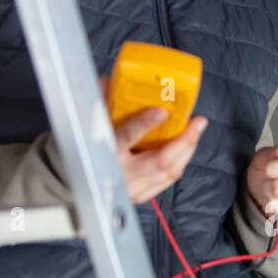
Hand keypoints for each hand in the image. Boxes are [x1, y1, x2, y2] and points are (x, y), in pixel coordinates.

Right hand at [99, 73, 206, 204]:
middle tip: (198, 123)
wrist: (80, 181)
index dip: (145, 123)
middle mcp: (121, 173)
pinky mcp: (141, 195)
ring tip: (195, 131)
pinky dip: (180, 161)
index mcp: (106, 151)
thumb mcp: (91, 126)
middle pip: (160, 160)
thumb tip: (108, 81)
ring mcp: (133, 188)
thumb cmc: (87, 150)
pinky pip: (168, 179)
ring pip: (170, 171)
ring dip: (187, 150)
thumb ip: (100, 104)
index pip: (126, 136)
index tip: (162, 110)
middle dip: (184, 141)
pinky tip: (185, 148)